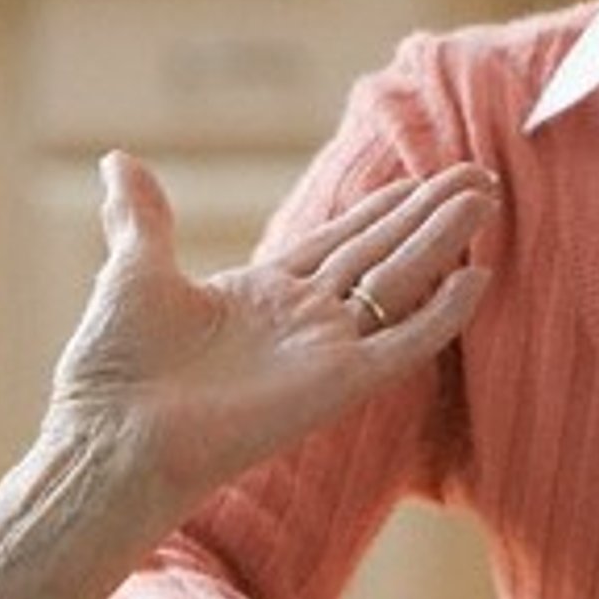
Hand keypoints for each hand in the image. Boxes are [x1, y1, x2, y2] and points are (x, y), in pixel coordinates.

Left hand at [45, 152, 496, 526]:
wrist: (113, 437)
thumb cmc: (114, 370)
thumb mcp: (133, 271)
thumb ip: (143, 217)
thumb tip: (118, 161)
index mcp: (261, 295)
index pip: (337, 242)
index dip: (380, 210)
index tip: (418, 179)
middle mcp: (301, 322)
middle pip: (381, 254)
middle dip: (428, 214)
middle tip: (477, 176)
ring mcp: (324, 352)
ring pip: (400, 282)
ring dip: (442, 238)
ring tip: (485, 196)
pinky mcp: (338, 384)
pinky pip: (404, 342)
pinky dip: (441, 312)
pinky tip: (477, 275)